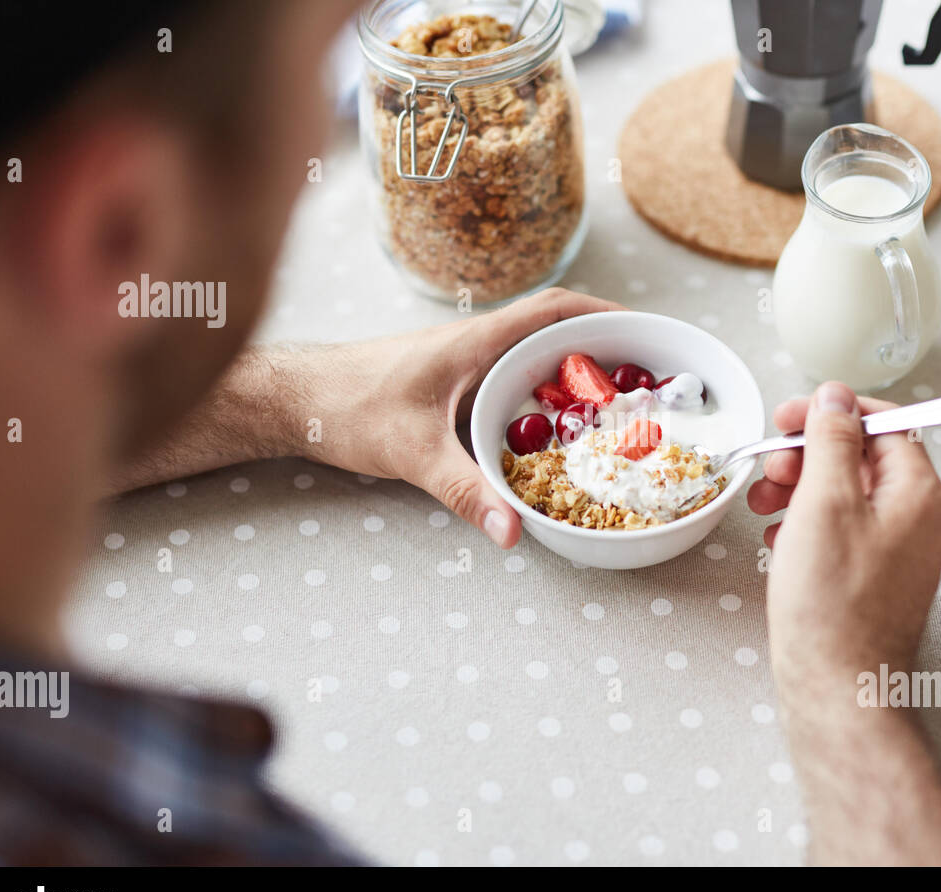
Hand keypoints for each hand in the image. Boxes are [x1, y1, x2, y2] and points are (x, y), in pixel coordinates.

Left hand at [289, 288, 623, 547]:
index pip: (552, 310)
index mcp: (475, 341)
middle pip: (553, 332)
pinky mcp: (450, 385)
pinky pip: (510, 382)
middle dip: (602, 347)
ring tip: (616, 404)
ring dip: (573, 372)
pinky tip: (553, 431)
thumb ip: (465, 491)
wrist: (294, 398)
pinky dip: (541, 397)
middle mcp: (474, 345)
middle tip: (647, 376)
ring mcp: (463, 364)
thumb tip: (514, 532)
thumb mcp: (412, 452)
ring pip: (531, 358)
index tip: (645, 327)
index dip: (603, 313)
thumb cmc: (346, 407)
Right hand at [748, 382, 940, 682]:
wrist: (838, 687)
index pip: (884, 422)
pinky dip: (808, 526)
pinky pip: (844, 533)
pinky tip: (780, 542)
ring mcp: (900, 553)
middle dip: (809, 456)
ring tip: (764, 507)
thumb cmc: (832, 603)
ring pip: (848, 497)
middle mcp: (919, 519)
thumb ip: (832, 440)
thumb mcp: (823, 503)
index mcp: (918, 492)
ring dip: (801, 490)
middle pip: (863, 458)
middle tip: (770, 470)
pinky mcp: (877, 580)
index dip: (831, 413)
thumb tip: (836, 396)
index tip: (789, 419)